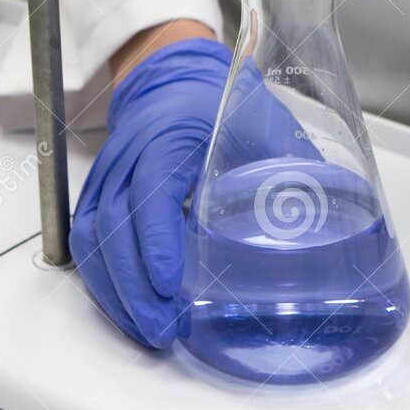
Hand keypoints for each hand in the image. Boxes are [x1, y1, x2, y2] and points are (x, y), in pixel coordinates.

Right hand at [69, 40, 314, 347]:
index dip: (155, 240)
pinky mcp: (98, 193)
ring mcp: (107, 175)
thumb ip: (290, 168)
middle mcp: (128, 154)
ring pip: (92, 239)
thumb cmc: (220, 101)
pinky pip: (87, 240)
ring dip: (116, 292)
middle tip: (163, 329)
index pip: (151, 191)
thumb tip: (323, 221)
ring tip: (148, 330)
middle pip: (112, 225)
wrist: (175, 79)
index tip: (170, 284)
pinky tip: (130, 309)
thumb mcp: (265, 124)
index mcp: (169, 135)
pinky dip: (103, 280)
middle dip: (134, 286)